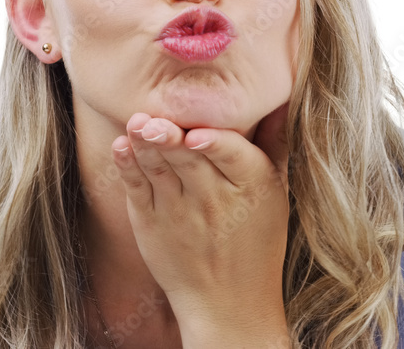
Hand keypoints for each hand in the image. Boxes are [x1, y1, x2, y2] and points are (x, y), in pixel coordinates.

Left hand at [111, 103, 290, 344]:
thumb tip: (282, 99)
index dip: (214, 144)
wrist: (229, 305)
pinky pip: (137, 191)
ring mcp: (179, 213)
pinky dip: (128, 168)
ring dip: (144, 146)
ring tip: (136, 124)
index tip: (197, 133)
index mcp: (250, 187)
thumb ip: (275, 144)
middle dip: (169, 139)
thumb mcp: (276, 193)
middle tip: (151, 118)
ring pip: (159, 170)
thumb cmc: (257, 242)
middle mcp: (214, 200)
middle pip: (189, 160)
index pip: (233, 157)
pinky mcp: (150, 224)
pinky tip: (121, 147)